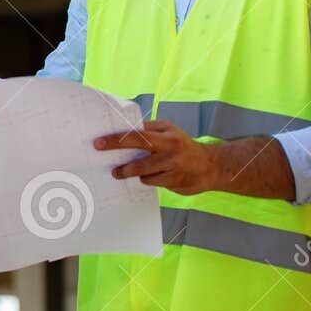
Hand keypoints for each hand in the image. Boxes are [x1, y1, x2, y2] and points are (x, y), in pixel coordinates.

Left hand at [95, 120, 218, 194]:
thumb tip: (123, 128)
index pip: (136, 136)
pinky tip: (148, 176)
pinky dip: (146, 179)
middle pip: (139, 160)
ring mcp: (173, 168)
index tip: (98, 143)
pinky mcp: (174, 182)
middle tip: (110, 168)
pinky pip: (151, 182)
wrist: (211, 166)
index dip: (116, 140)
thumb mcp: (168, 131)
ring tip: (120, 172)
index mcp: (166, 136)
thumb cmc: (183, 145)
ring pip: (143, 174)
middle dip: (121, 165)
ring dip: (131, 173)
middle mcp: (170, 152)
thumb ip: (148, 129)